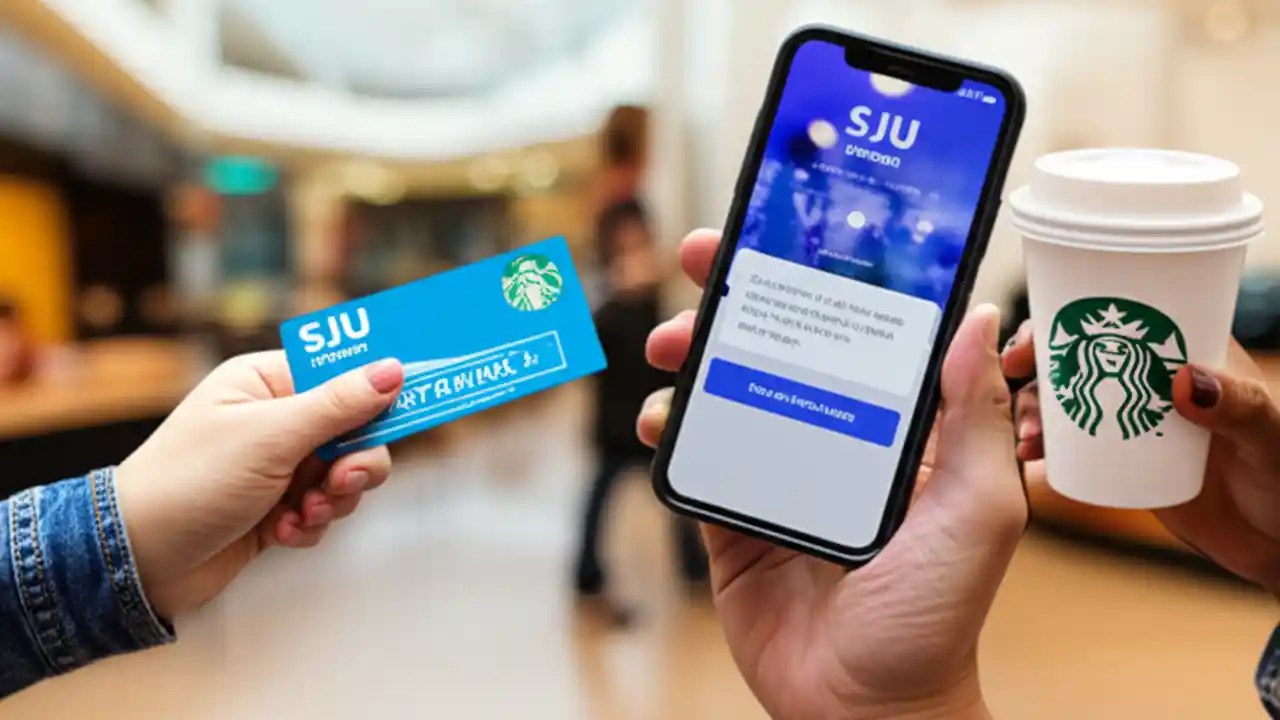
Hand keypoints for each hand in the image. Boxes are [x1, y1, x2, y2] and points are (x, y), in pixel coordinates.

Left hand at [116, 352, 403, 619]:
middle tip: (342, 480)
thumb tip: (393, 370)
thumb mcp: (270, 437)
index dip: (378, 388)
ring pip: (345, 474)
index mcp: (265, 383)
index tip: (417, 398)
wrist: (137, 562)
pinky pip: (323, 510)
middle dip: (355, 461)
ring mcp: (276, 466)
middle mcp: (274, 420)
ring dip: (333, 499)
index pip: (340, 372)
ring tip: (302, 513)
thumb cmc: (191, 482)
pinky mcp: (276, 509)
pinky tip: (281, 533)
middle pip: (354, 428)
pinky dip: (311, 524)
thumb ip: (337, 405)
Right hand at [636, 230, 1026, 719]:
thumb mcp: (979, 510)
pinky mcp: (734, 511)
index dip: (825, 272)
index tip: (789, 228)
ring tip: (671, 342)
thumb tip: (978, 315)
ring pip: (728, 385)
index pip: (860, 327)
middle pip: (781, 341)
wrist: (864, 706)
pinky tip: (663, 418)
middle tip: (700, 257)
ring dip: (694, 351)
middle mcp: (837, 434)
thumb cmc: (938, 616)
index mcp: (899, 424)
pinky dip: (671, 427)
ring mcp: (782, 470)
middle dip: (738, 292)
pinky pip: (696, 454)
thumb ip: (976, 418)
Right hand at [1004, 323, 1279, 593]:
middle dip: (1035, 365)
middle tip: (1012, 383)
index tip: (1031, 343)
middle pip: (1078, 354)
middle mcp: (1152, 380)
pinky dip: (1044, 446)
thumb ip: (1236, 407)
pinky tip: (1030, 457)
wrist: (1279, 542)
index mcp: (1187, 352)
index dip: (1065, 319)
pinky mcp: (1121, 460)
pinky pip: (1072, 444)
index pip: (1120, 320)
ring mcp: (1133, 420)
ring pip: (1066, 399)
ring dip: (1033, 409)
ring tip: (1027, 438)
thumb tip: (1182, 378)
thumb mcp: (1269, 436)